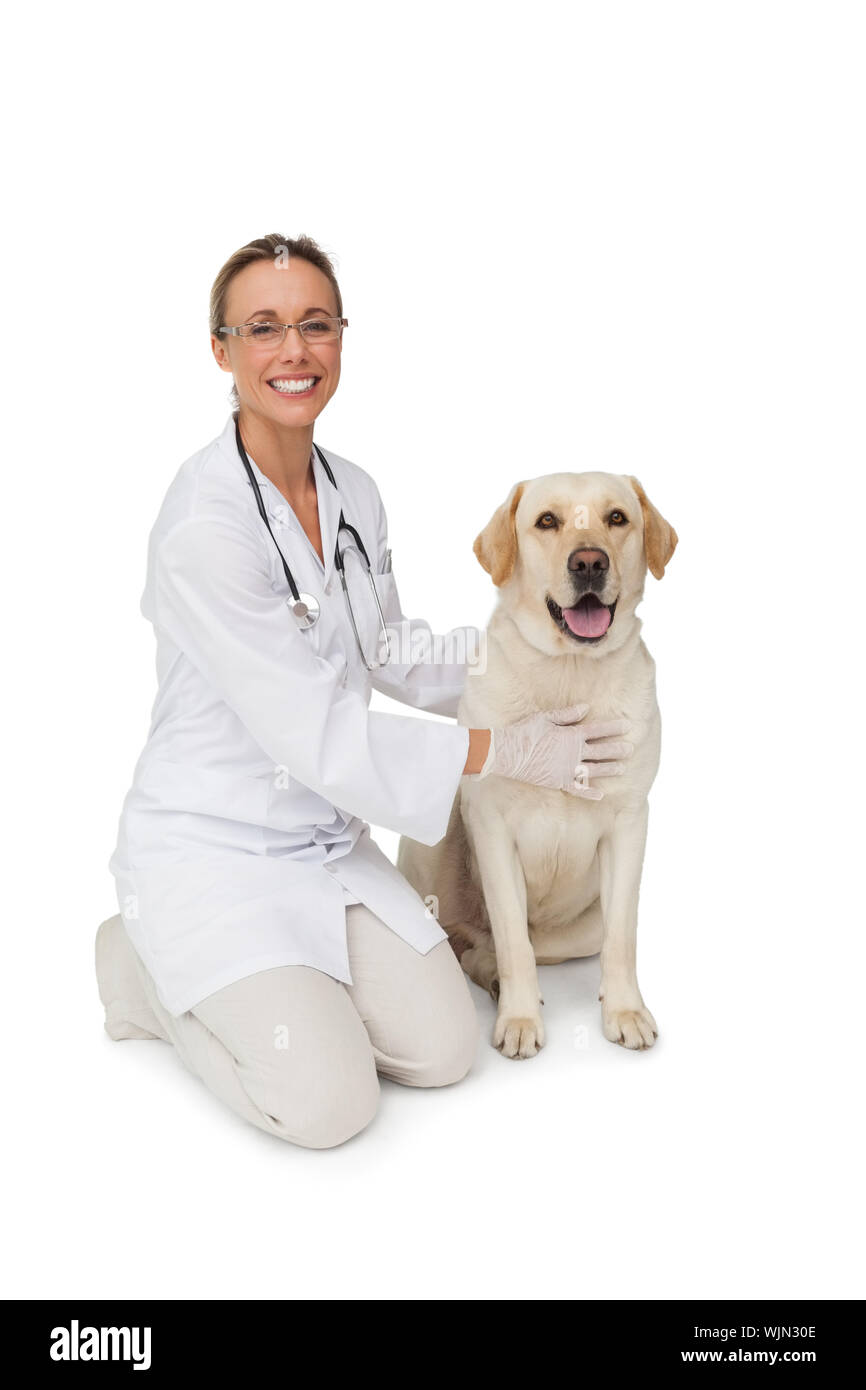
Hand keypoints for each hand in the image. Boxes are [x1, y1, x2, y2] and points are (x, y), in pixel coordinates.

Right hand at [479, 702, 632, 798]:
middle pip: (601, 751)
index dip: (614, 728)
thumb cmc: (524, 732)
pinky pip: (577, 789)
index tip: (627, 726)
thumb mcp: (546, 717)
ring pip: (594, 770)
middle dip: (617, 749)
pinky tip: (601, 795)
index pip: (598, 730)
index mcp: (571, 735)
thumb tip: (586, 708)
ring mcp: (567, 769)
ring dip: (610, 769)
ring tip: (623, 768)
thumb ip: (568, 714)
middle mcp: (573, 753)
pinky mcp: (558, 782)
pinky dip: (589, 793)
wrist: (507, 753)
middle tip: (631, 749)